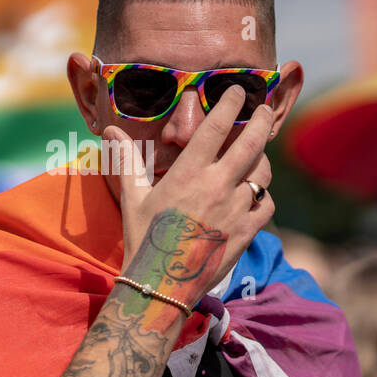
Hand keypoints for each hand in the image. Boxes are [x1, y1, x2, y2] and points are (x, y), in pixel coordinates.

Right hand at [109, 85, 273, 307]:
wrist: (160, 286)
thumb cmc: (143, 238)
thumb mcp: (132, 197)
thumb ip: (127, 159)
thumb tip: (110, 130)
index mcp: (188, 173)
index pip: (215, 127)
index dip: (230, 103)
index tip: (238, 91)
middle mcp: (217, 186)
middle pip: (252, 143)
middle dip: (263, 120)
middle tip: (267, 109)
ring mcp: (236, 209)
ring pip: (263, 173)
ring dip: (263, 160)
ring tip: (258, 156)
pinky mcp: (247, 232)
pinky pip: (266, 204)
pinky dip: (263, 197)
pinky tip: (254, 196)